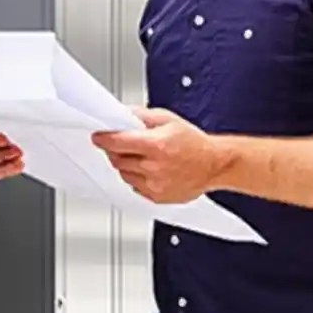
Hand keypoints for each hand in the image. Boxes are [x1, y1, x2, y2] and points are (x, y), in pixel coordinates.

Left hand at [91, 107, 232, 203]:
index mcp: (156, 145)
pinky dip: (135, 177)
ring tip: (140, 156)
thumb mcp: (167, 119)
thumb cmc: (194, 142)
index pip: (116, 142)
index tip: (97, 137)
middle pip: (117, 159)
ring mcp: (155, 184)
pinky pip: (134, 186)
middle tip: (120, 144)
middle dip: (114, 150)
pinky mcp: (157, 197)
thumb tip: (120, 115)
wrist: (214, 164)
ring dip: (124, 164)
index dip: (103, 139)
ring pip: (123, 173)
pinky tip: (147, 169)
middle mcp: (154, 166)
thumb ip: (141, 116)